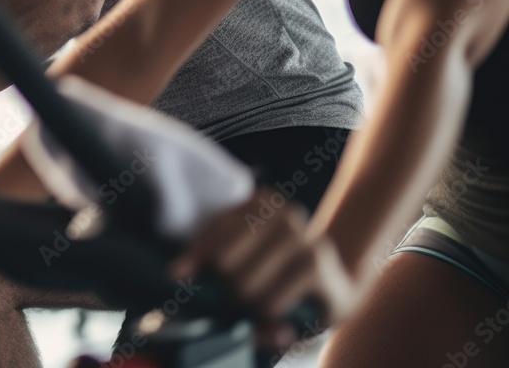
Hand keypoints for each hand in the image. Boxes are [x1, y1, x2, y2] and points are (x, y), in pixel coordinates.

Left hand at [169, 187, 360, 348]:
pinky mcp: (314, 264)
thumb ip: (215, 258)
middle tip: (237, 297)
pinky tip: (277, 315)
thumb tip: (176, 272)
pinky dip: (266, 316)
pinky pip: (269, 302)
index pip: (214, 230)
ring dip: (246, 305)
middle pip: (225, 260)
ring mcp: (301, 235)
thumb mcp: (251, 256)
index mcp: (261, 201)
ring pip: (245, 283)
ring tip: (257, 305)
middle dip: (226, 287)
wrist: (340, 286)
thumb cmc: (283, 272)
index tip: (176, 274)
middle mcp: (282, 211)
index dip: (194, 256)